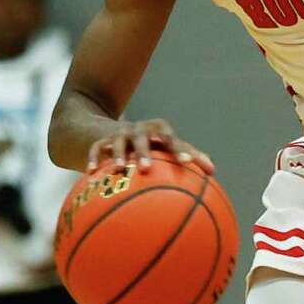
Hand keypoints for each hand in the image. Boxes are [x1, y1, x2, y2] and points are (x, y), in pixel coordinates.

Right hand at [87, 119, 213, 175]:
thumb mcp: (168, 146)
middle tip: (147, 169)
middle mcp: (138, 130)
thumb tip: (212, 171)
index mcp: (157, 131)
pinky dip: (93, 159)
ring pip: (118, 142)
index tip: (186, 163)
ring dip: (119, 155)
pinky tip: (91, 174)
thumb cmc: (152, 144)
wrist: (116, 129)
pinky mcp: (101, 141)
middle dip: (143, 151)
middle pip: (141, 136)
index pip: (170, 136)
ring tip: (119, 169)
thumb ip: (189, 155)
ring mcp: (119, 135)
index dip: (178, 148)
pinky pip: (96, 149)